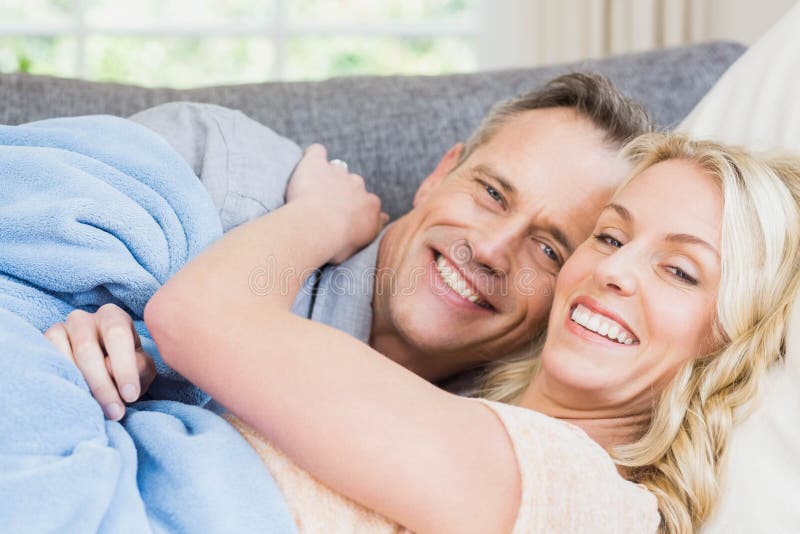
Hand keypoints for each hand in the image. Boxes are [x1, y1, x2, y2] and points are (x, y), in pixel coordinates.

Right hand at [44, 304, 155, 420]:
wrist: (99, 371)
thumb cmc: (125, 368)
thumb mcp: (141, 367)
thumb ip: (139, 368)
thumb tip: (114, 371)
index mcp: (113, 317)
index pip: (118, 336)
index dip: (124, 367)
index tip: (130, 396)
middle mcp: (84, 319)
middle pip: (87, 349)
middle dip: (102, 385)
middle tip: (115, 412)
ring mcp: (59, 330)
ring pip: (64, 358)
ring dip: (79, 387)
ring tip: (93, 411)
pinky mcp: (42, 344)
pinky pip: (47, 362)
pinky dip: (60, 382)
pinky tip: (73, 399)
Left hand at [286, 144, 387, 263]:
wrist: (316, 229)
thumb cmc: (334, 245)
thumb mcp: (360, 245)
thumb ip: (370, 230)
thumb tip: (382, 219)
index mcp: (371, 205)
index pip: (368, 203)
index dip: (355, 210)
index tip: (343, 219)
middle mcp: (358, 185)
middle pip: (353, 184)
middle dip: (341, 192)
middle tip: (324, 208)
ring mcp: (338, 172)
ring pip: (336, 169)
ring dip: (327, 176)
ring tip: (312, 190)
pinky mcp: (317, 164)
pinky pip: (316, 152)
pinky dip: (312, 157)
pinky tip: (306, 165)